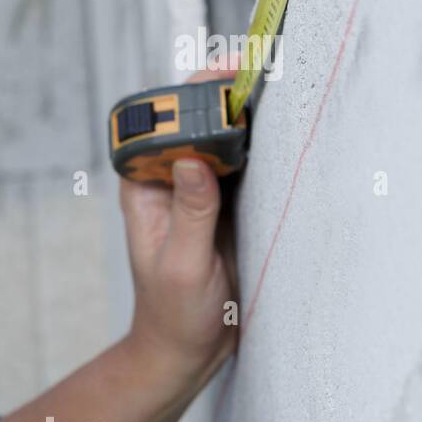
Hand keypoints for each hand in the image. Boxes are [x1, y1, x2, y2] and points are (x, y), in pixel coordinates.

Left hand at [117, 64, 240, 398]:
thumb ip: (191, 212)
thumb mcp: (183, 263)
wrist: (186, 346)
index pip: (155, 129)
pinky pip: (240, 165)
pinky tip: (278, 130)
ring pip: (216, 140)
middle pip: (188, 125)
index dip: (181, 99)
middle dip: (215, 96)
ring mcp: (197, 191)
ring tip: (267, 90)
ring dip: (239, 117)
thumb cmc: (173, 311)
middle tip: (251, 74)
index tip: (214, 82)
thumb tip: (193, 159)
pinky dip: (258, 146)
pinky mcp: (225, 204)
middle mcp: (167, 182)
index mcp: (143, 190)